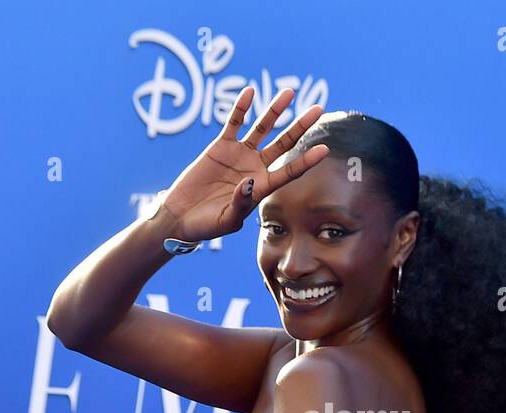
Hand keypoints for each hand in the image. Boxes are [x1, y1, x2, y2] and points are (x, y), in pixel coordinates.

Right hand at [155, 87, 329, 242]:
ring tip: (289, 92)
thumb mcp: (226, 220)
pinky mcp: (221, 146)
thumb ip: (241, 204)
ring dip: (275, 111)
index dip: (307, 160)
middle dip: (300, 127)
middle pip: (284, 143)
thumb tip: (248, 183)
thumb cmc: (206, 226)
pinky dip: (241, 108)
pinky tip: (250, 92)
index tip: (324, 149)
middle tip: (318, 109)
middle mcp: (255, 168)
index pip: (290, 171)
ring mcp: (239, 154)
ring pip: (262, 128)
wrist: (181, 216)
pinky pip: (234, 123)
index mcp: (262, 188)